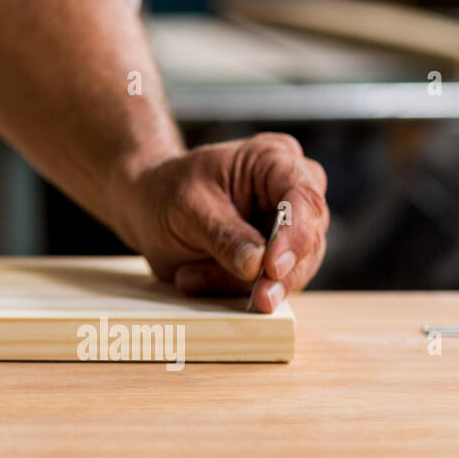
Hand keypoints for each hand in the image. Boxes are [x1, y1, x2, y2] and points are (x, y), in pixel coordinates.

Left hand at [119, 133, 328, 311]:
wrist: (149, 204)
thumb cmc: (167, 191)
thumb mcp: (187, 207)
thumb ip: (223, 235)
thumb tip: (256, 265)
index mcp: (273, 159)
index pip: (303, 197)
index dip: (295, 235)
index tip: (272, 267)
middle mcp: (291, 191)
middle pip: (309, 239)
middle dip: (279, 274)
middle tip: (256, 298)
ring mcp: (288, 228)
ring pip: (292, 270)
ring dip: (242, 285)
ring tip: (190, 276)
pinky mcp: (276, 258)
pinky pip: (268, 285)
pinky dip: (231, 289)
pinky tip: (192, 277)